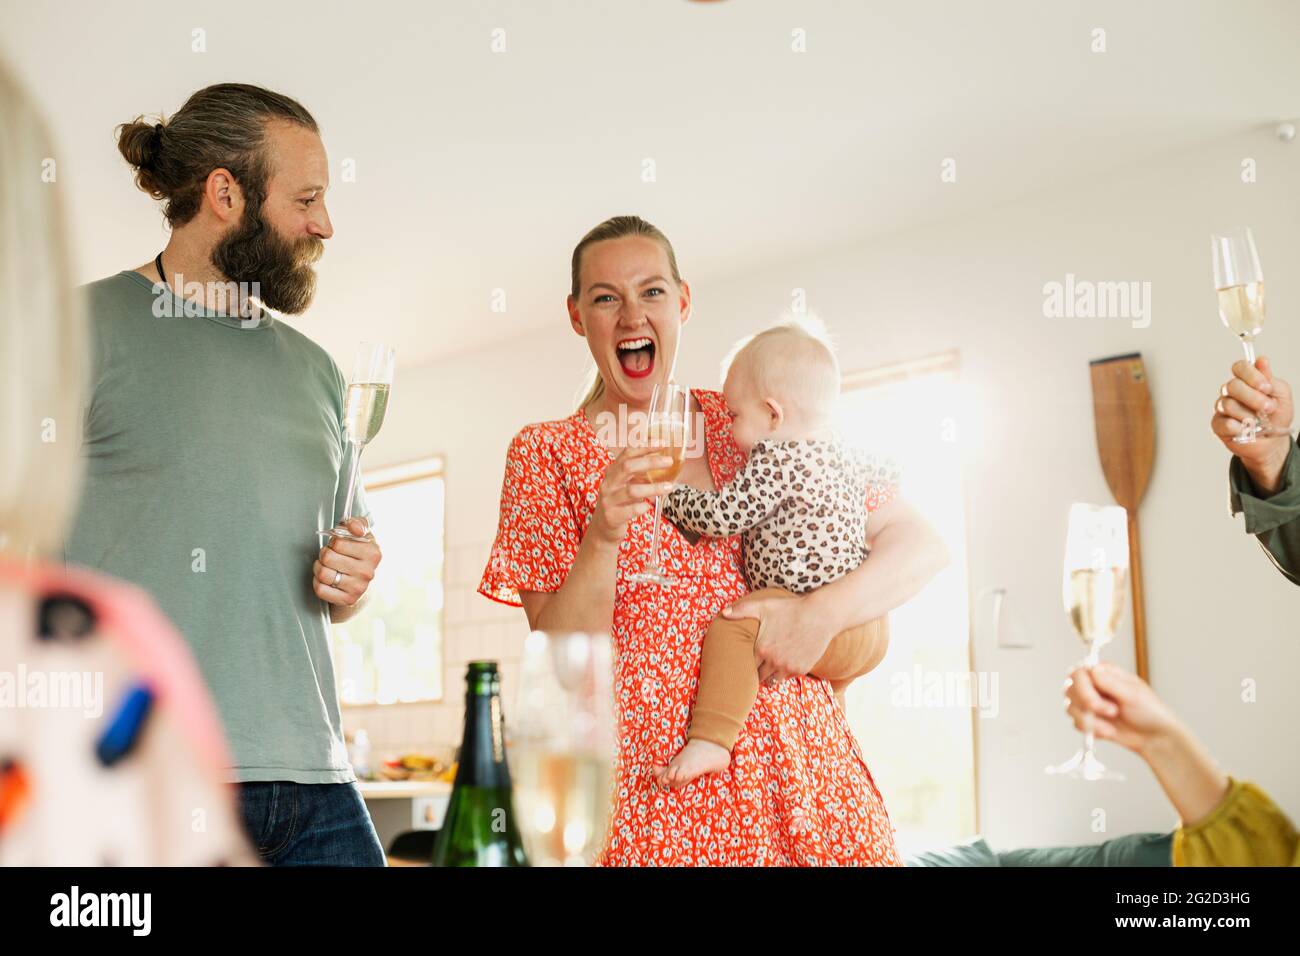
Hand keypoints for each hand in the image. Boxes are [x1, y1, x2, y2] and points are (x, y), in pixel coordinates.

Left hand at [313, 517, 380, 606]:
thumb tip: (354, 528)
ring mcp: (358, 588)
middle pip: (327, 557)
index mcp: (373, 553)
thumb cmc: (359, 552)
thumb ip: (358, 524)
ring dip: (319, 567)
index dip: (333, 542)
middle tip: (330, 556)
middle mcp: (368, 572)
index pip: (338, 542)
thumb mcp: (362, 534)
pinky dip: (317, 582)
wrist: (363, 580)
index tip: (338, 545)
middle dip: (324, 554)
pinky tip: (325, 580)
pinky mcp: (348, 600)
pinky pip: (320, 589)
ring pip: (322, 573)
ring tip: (326, 566)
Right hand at [588, 446, 675, 546]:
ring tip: (669, 487)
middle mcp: (608, 484)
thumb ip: (639, 475)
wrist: (603, 529)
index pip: (627, 453)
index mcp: (612, 472)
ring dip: (653, 488)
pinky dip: (643, 507)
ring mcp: (608, 500)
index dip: (644, 447)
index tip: (662, 443)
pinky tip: (650, 506)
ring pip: (632, 490)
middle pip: (628, 467)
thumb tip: (664, 464)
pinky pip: (631, 510)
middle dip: (650, 462)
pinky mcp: (612, 516)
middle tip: (669, 461)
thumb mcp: (625, 485)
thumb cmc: (619, 504)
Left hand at [722, 592, 831, 684]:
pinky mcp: (800, 670)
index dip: (743, 665)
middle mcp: (773, 661)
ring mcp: (788, 667)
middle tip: (755, 669)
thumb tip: (723, 614)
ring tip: (768, 668)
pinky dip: (785, 673)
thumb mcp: (764, 606)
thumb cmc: (790, 609)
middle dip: (756, 672)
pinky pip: (787, 678)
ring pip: (772, 680)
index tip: (741, 664)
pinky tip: (784, 664)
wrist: (820, 615)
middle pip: (758, 676)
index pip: (745, 666)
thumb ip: (742, 610)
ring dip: (770, 675)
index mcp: (761, 649)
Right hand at [1062, 661, 1180, 755]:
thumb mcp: (1134, 695)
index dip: (1083, 689)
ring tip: (1112, 727)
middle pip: (1070, 689)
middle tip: (1111, 713)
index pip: (1078, 673)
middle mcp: (1093, 685)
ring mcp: (1088, 703)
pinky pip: (1076, 723)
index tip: (1096, 704)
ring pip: (1070, 708)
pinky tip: (1109, 732)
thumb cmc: (1150, 712)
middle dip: (1087, 705)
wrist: (1155, 738)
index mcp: (1104, 672)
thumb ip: (1112, 682)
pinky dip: (1092, 730)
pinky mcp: (1088, 719)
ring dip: (1091, 721)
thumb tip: (1092, 670)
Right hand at [1211, 356, 1292, 469]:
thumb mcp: (1281, 395)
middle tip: (1268, 408)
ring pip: (1228, 405)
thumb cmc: (1276, 416)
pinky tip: (1247, 430)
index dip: (1251, 375)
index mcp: (1246, 381)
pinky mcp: (1218, 425)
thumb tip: (1261, 360)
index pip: (1240, 367)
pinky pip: (1225, 423)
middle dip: (1253, 398)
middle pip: (1232, 386)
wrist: (1273, 442)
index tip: (1266, 388)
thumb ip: (1271, 379)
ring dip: (1249, 415)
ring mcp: (1222, 408)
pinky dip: (1240, 428)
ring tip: (1260, 423)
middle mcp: (1231, 392)